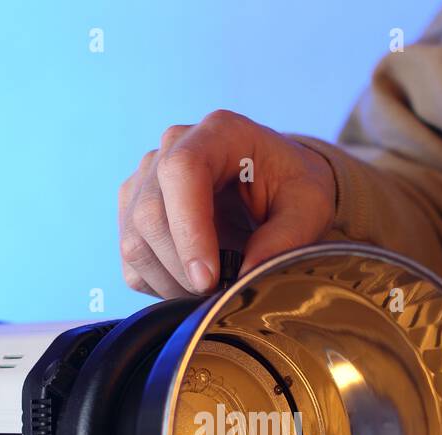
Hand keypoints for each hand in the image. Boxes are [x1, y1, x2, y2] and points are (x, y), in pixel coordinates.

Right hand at [118, 110, 336, 297]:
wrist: (274, 186)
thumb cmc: (292, 189)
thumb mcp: (309, 208)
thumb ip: (286, 239)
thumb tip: (246, 275)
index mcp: (218, 133)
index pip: (181, 171)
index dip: (189, 229)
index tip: (209, 278)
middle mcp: (171, 148)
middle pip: (149, 215)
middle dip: (183, 268)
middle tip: (221, 293)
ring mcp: (146, 180)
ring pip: (135, 243)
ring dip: (172, 282)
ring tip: (215, 288)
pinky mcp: (133, 213)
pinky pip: (132, 262)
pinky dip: (161, 285)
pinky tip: (195, 282)